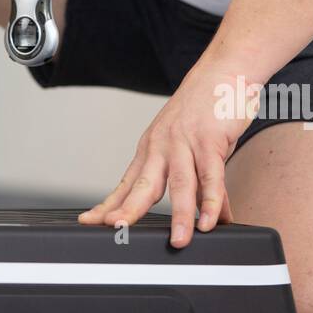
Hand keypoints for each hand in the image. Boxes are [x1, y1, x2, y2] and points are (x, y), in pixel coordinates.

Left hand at [77, 59, 263, 246]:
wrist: (222, 71)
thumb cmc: (204, 108)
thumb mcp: (192, 146)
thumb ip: (198, 184)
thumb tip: (207, 217)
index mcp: (151, 149)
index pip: (126, 183)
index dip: (109, 204)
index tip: (90, 222)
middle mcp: (162, 146)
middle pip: (143, 185)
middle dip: (129, 211)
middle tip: (117, 232)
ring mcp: (185, 143)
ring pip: (180, 185)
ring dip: (180, 215)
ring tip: (179, 241)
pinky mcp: (209, 140)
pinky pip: (210, 176)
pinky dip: (211, 200)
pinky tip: (210, 220)